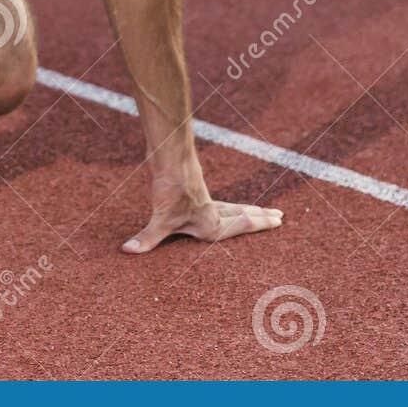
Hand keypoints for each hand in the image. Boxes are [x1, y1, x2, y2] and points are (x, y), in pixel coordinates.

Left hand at [121, 172, 282, 253]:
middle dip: (260, 218)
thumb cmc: (170, 188)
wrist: (170, 155)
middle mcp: (211, 212)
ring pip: (232, 207)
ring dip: (247, 210)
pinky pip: (218, 202)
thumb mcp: (159, 218)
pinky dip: (228, 206)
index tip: (278, 221)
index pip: (240, 225)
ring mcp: (204, 199)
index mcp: (210, 223)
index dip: (258, 225)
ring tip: (262, 210)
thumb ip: (147, 237)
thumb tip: (127, 250)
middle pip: (242, 215)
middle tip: (280, 216)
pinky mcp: (194, 189)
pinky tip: (224, 206)